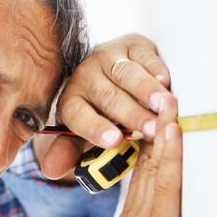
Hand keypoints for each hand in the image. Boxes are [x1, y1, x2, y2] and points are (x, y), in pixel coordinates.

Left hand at [32, 34, 175, 182]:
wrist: (109, 73)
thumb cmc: (100, 113)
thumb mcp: (80, 134)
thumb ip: (69, 152)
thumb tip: (50, 171)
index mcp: (71, 101)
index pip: (78, 115)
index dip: (95, 128)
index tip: (114, 141)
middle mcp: (86, 76)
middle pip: (108, 97)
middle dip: (131, 114)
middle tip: (150, 130)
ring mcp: (109, 58)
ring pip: (127, 74)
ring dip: (147, 91)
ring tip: (163, 107)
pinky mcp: (132, 45)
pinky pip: (144, 56)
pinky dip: (155, 68)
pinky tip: (166, 81)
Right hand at [96, 93, 182, 216]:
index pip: (141, 183)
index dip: (149, 154)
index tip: (155, 127)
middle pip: (145, 167)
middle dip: (153, 132)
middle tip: (161, 96)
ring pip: (153, 167)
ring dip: (162, 131)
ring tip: (169, 98)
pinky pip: (164, 182)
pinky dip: (169, 153)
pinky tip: (173, 130)